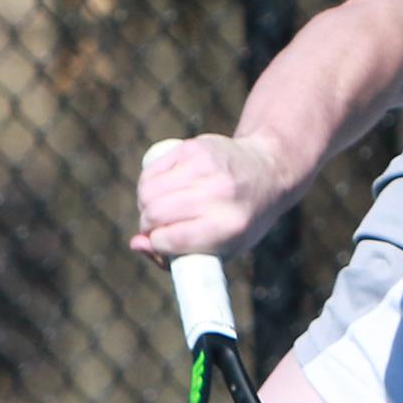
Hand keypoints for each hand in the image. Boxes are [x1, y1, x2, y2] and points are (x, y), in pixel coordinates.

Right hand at [131, 134, 287, 264]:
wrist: (266, 171)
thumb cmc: (241, 219)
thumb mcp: (224, 247)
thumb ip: (180, 255)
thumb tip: (135, 244)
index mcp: (229, 225)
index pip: (173, 239)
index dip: (158, 245)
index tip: (161, 244)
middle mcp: (218, 194)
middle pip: (156, 213)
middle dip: (148, 225)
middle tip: (156, 228)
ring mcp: (205, 166)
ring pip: (148, 192)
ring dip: (145, 205)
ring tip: (159, 210)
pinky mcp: (192, 147)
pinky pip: (151, 171)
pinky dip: (148, 185)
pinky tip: (161, 190)